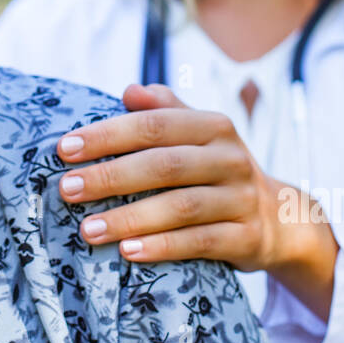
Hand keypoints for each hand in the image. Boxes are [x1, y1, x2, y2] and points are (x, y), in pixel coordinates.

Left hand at [56, 84, 338, 319]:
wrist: (279, 218)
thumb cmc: (216, 169)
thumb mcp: (198, 134)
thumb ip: (164, 110)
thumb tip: (129, 90)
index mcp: (213, 126)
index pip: (154, 125)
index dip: (107, 135)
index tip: (64, 148)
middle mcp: (231, 158)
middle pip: (163, 165)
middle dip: (110, 177)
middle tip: (66, 189)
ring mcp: (242, 199)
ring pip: (180, 207)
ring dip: (129, 218)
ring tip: (87, 230)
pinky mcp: (247, 237)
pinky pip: (200, 242)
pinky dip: (162, 247)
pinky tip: (127, 252)